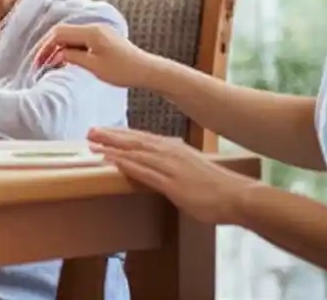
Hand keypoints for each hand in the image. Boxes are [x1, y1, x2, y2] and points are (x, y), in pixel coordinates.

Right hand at [32, 23, 161, 88]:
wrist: (146, 70)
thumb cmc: (123, 70)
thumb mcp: (94, 66)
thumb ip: (73, 57)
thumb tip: (57, 54)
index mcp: (91, 32)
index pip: (60, 33)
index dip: (46, 47)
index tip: (39, 62)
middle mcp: (94, 28)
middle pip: (64, 32)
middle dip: (50, 46)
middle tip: (40, 63)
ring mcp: (99, 32)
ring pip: (72, 36)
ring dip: (60, 48)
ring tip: (51, 63)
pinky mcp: (103, 39)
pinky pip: (80, 40)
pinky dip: (70, 49)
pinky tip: (66, 60)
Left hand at [88, 126, 255, 225]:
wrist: (237, 196)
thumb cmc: (217, 186)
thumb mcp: (193, 169)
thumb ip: (176, 164)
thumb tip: (162, 164)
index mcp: (175, 148)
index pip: (143, 138)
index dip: (122, 134)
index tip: (104, 131)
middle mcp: (171, 152)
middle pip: (135, 140)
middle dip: (111, 136)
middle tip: (90, 131)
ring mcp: (171, 167)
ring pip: (136, 153)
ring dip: (113, 148)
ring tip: (93, 144)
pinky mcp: (172, 184)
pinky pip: (144, 172)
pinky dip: (125, 164)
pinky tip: (111, 161)